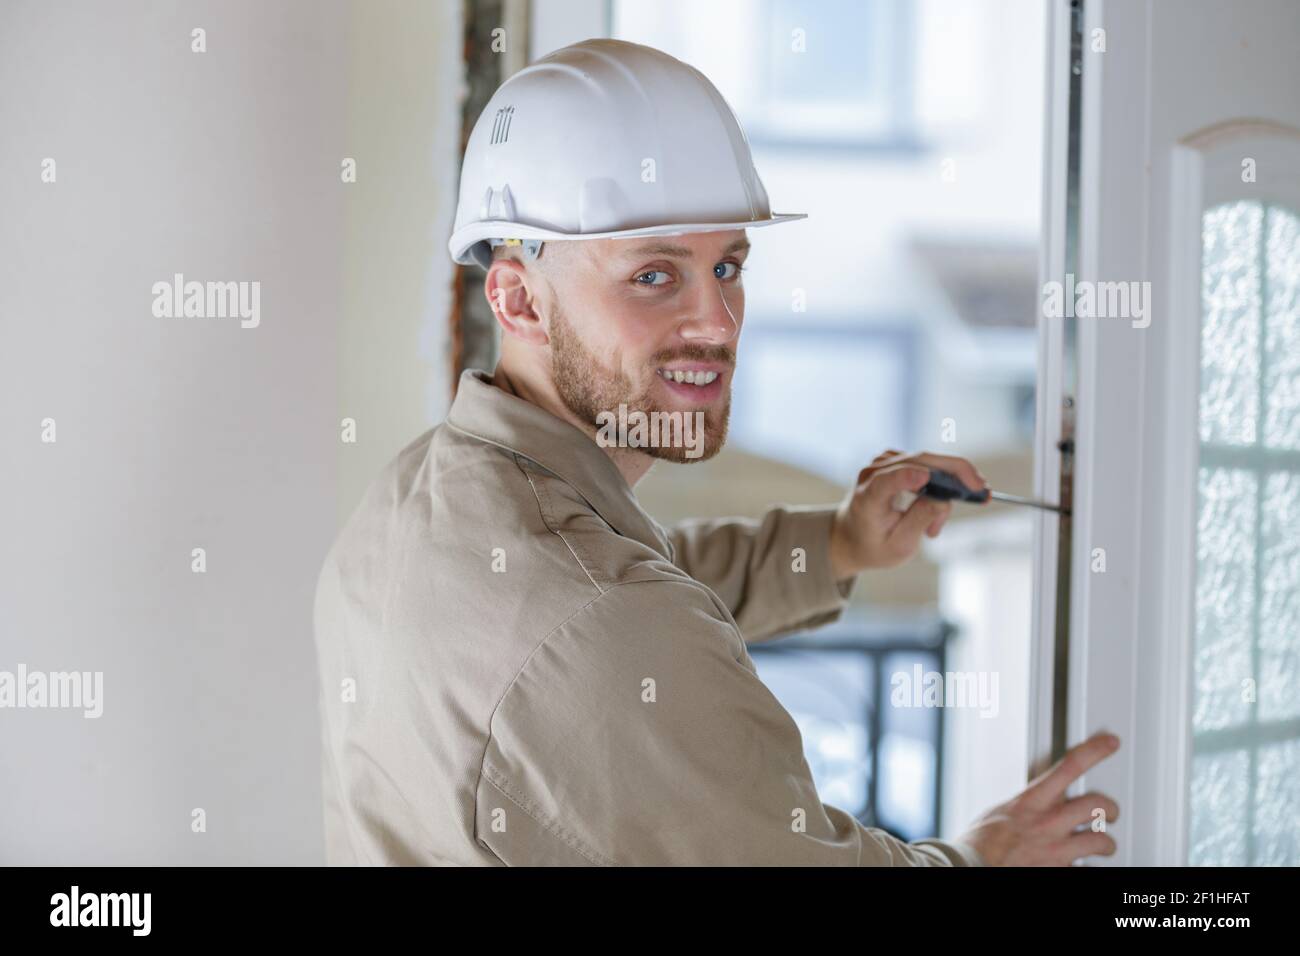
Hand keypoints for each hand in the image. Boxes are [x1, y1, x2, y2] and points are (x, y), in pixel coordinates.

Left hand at [828, 449, 986, 577]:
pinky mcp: (895, 460)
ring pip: (930, 464)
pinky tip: (935, 511)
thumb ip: (919, 520)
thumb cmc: (874, 545)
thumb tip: (942, 499)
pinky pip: (928, 466)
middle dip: (955, 474)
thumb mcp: (899, 545)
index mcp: (867, 497)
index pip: (886, 481)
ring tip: (936, 527)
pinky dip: (940, 486)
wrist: (852, 536)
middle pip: (919, 461)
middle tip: (982, 491)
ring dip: (946, 490)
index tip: (926, 478)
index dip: (906, 477)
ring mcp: (884, 462)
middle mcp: (873, 472)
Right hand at [959, 732, 1121, 865]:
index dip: (1095, 751)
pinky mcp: (1060, 871)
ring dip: (1106, 843)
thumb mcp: (1001, 812)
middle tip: (1112, 813)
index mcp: (1031, 801)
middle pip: (1098, 804)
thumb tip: (1031, 805)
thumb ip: (1025, 807)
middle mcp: (1049, 823)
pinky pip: (1084, 870)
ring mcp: (1057, 849)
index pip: (1070, 766)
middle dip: (1111, 809)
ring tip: (1103, 845)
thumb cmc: (980, 843)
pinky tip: (1080, 866)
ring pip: (1102, 841)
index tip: (1110, 743)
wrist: (973, 867)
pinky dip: (1084, 868)